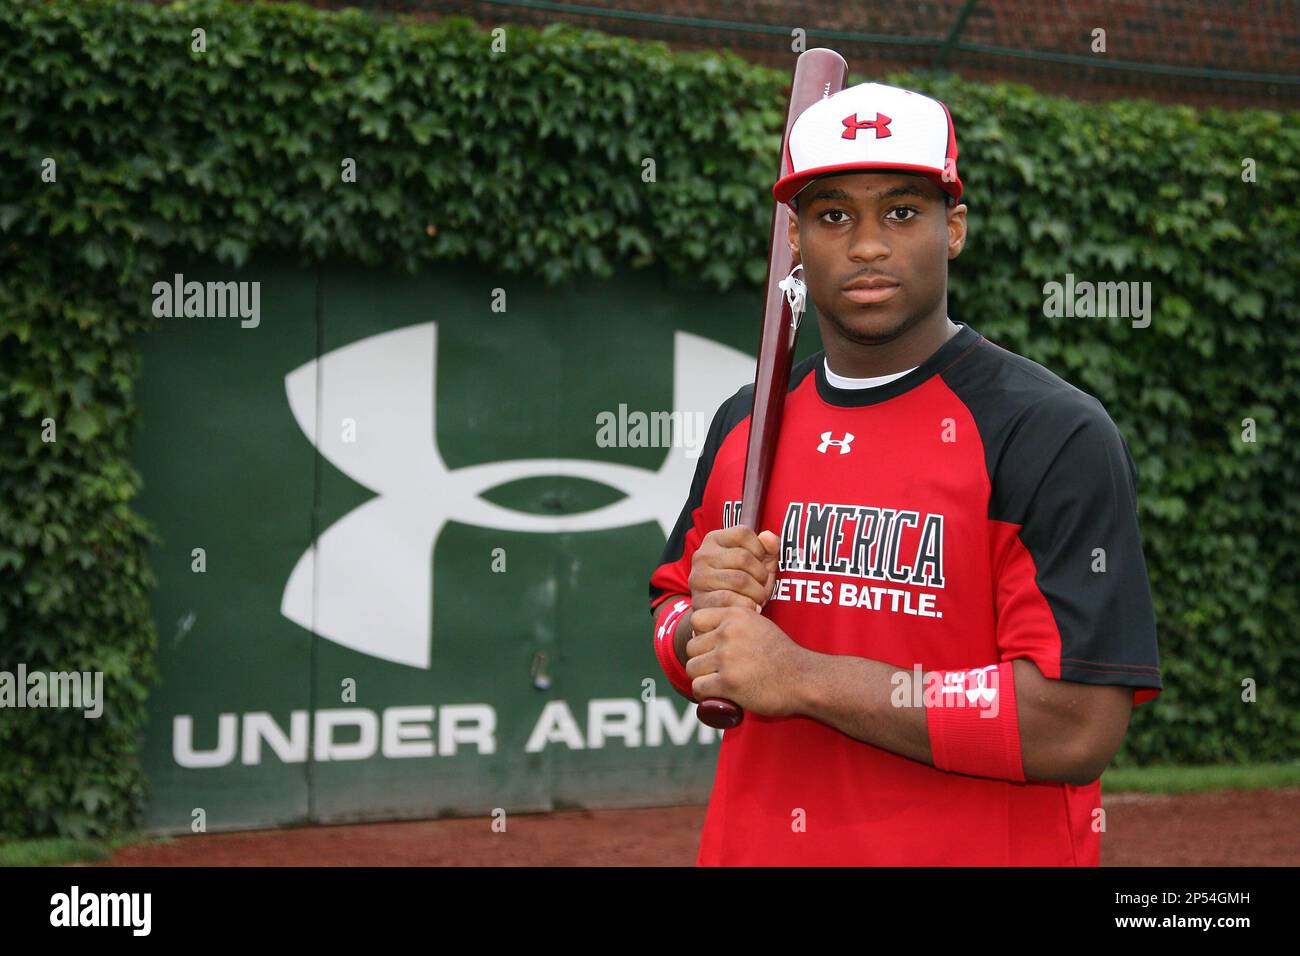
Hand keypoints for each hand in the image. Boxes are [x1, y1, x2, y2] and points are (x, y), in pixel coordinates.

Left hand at [685, 605, 810, 716]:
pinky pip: (698, 687)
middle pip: (691, 646)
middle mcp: (728, 632)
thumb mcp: (759, 625)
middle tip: (717, 670)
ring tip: (717, 683)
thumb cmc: (782, 656)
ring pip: (691, 667)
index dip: (701, 635)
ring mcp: (727, 657)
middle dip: (701, 659)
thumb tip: (702, 630)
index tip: (713, 647)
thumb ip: (734, 623)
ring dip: (702, 678)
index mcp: (735, 615)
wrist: (803, 679)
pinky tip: (716, 695)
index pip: (696, 619)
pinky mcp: (728, 682)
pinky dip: (704, 694)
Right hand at [688, 526, 780, 613]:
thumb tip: (768, 537)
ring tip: (758, 598)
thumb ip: (768, 547)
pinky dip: (747, 605)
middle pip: (743, 558)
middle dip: (761, 575)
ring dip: (757, 593)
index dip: (759, 549)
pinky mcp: (700, 600)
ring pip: (739, 580)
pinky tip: (750, 607)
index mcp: (715, 539)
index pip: (743, 533)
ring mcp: (699, 577)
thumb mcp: (758, 562)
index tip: (760, 563)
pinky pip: (730, 600)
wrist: (718, 613)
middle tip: (762, 586)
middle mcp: (703, 555)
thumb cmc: (740, 584)